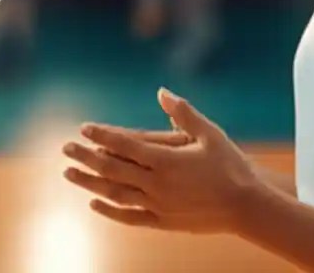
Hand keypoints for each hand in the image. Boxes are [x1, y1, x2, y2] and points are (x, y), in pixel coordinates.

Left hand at [61, 88, 262, 233]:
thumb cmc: (231, 166)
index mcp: (166, 160)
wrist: (248, 208)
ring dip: (89, 182)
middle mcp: (157, 185)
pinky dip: (109, 210)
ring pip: (115, 193)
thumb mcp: (210, 134)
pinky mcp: (163, 222)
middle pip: (112, 169)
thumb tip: (162, 91)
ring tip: (68, 174)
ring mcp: (157, 205)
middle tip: (65, 148)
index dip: (102, 135)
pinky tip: (94, 202)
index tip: (83, 128)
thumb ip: (183, 113)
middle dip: (86, 157)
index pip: (124, 145)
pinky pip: (129, 217)